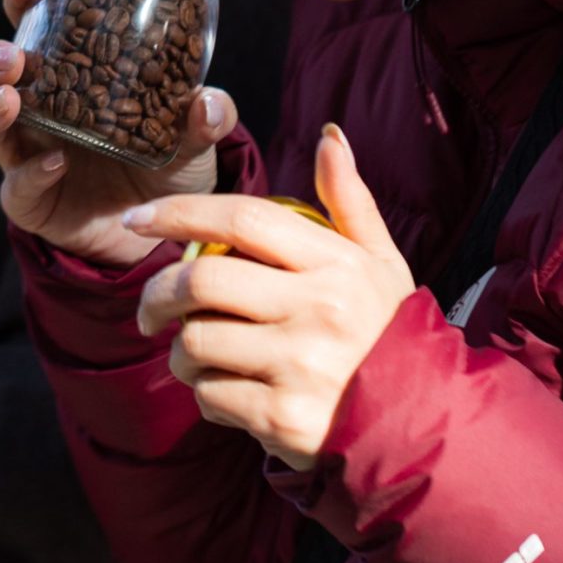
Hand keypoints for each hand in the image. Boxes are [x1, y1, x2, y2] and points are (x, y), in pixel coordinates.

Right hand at [0, 0, 240, 267]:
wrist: (158, 236)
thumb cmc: (165, 166)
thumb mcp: (193, 138)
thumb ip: (205, 117)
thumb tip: (209, 101)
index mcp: (64, 74)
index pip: (32, 25)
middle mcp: (36, 109)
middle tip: (11, 54)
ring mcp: (25, 154)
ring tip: (10, 99)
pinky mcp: (29, 200)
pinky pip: (16, 186)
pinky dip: (32, 173)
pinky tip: (56, 163)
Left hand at [125, 124, 414, 468]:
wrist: (423, 425)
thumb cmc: (391, 334)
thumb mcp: (381, 264)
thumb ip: (349, 201)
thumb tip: (327, 136)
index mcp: (337, 264)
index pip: (243, 217)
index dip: (180, 213)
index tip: (138, 219)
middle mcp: (319, 310)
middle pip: (202, 280)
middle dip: (157, 293)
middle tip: (149, 308)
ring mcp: (300, 366)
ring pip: (195, 342)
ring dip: (179, 350)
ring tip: (195, 355)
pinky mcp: (283, 418)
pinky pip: (209, 396)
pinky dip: (204, 393)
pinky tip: (226, 391)